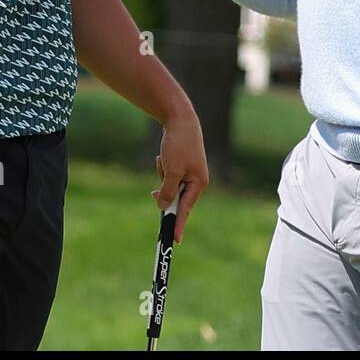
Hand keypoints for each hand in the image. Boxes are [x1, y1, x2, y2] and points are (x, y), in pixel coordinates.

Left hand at [150, 111, 208, 243]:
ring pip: (168, 185)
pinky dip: (162, 167)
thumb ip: (168, 191)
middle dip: (164, 188)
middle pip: (175, 197)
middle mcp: (196, 180)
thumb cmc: (179, 145)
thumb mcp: (171, 171)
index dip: (179, 225)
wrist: (180, 119)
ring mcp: (189, 173)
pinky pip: (167, 175)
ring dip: (162, 174)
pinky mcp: (182, 166)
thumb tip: (163, 208)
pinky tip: (164, 155)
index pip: (186, 209)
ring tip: (164, 157)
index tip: (175, 240)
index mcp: (198, 183)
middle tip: (160, 176)